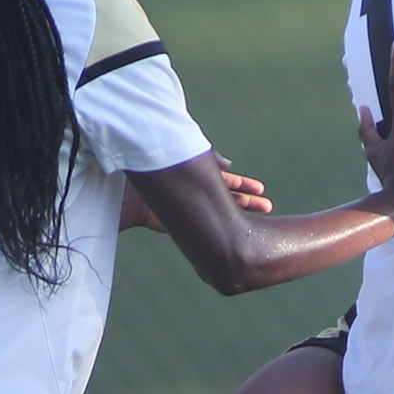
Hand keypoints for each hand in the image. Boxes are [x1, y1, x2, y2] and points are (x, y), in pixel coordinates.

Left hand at [122, 153, 270, 231]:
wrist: (125, 196)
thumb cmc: (150, 173)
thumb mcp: (182, 161)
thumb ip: (204, 160)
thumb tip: (229, 164)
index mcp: (194, 176)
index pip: (224, 181)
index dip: (243, 185)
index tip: (260, 189)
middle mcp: (194, 193)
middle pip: (226, 197)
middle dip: (248, 201)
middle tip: (268, 207)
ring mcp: (189, 211)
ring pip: (220, 213)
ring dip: (240, 214)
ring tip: (259, 217)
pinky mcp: (179, 226)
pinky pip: (203, 229)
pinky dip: (219, 230)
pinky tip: (234, 234)